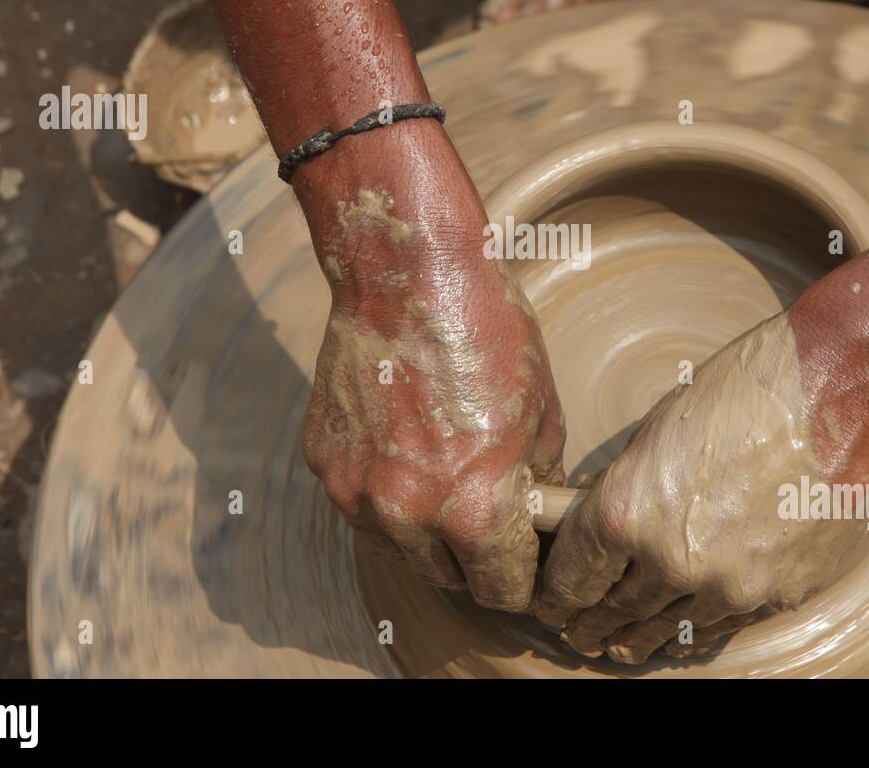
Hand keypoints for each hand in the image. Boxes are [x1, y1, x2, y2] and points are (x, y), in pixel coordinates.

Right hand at [303, 245, 564, 612]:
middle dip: (472, 558)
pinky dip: (384, 491)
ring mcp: (357, 493)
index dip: (521, 580)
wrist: (407, 275)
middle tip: (487, 515)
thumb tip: (538, 518)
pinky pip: (361, 504)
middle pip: (447, 579)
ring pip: (399, 547)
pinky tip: (404, 442)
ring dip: (424, 529)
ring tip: (444, 469)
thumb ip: (539, 483)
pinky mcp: (324, 465)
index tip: (524, 565)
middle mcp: (409, 516)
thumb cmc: (488, 333)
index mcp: (475, 511)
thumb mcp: (543, 411)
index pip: (501, 593)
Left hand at [535, 312, 868, 662]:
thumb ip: (628, 487)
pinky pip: (727, 622)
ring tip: (622, 647)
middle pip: (617, 609)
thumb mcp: (659, 429)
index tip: (551, 605)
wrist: (835, 395)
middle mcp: (672, 560)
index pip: (573, 575)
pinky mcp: (780, 593)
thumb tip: (606, 522)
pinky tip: (686, 634)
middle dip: (592, 624)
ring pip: (671, 627)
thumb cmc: (744, 392)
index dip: (555, 595)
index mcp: (627, 512)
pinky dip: (700, 628)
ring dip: (640, 639)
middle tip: (579, 635)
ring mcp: (730, 585)